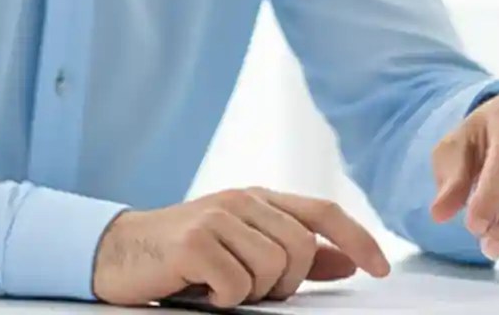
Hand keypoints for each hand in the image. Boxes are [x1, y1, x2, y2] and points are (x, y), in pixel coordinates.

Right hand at [92, 188, 390, 307]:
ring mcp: (218, 216)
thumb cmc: (185, 256)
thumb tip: (348, 262)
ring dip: (251, 293)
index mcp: (260, 199)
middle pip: (301, 249)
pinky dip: (223, 299)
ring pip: (273, 269)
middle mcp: (243, 200)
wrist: (117, 252)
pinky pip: (237, 285)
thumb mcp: (244, 249)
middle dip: (285, 283)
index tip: (381, 269)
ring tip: (220, 287)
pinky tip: (201, 290)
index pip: (323, 212)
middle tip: (248, 290)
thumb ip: (296, 254)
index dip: (358, 239)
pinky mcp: (194, 240)